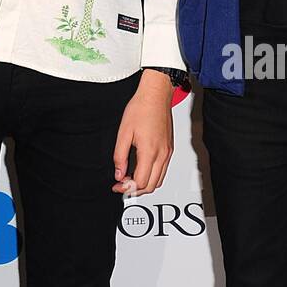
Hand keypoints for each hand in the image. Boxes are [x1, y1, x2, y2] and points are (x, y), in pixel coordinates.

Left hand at [112, 69, 173, 195]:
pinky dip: (152, 175)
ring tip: (130, 179)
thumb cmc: (141, 108)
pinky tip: (141, 169)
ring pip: (159, 180)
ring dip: (145, 184)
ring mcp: (168, 152)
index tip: (117, 186)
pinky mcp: (169, 149)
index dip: (127, 188)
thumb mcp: (123, 132)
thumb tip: (119, 174)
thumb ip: (119, 156)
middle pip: (152, 186)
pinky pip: (163, 170)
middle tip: (122, 185)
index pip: (141, 182)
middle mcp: (162, 154)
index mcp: (150, 151)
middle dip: (136, 190)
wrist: (155, 95)